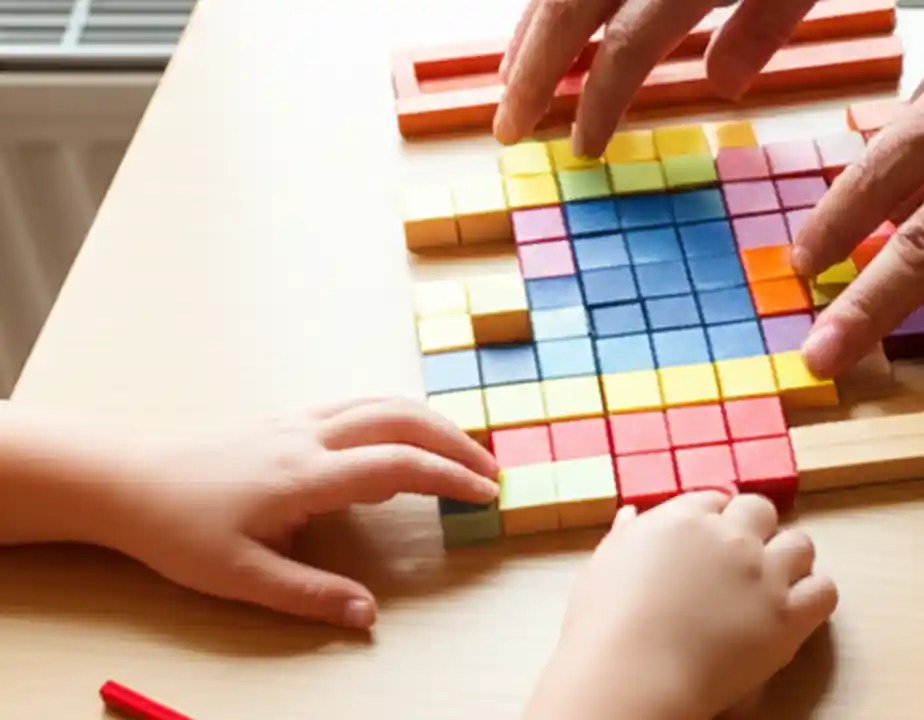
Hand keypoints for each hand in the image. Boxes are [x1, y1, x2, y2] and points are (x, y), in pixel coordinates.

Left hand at [97, 398, 498, 629]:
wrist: (125, 477)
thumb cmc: (176, 527)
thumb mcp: (237, 576)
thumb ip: (307, 596)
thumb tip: (367, 614)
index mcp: (306, 475)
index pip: (398, 465)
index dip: (449, 476)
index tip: (487, 495)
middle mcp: (312, 437)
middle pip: (404, 419)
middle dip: (457, 441)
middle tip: (492, 471)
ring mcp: (302, 421)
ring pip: (384, 404)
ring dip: (434, 422)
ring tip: (465, 452)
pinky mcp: (291, 420)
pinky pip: (362, 405)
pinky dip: (402, 416)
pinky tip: (409, 440)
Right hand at [494, 0, 817, 155]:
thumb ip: (767, 22)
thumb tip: (722, 84)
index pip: (625, 46)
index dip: (599, 102)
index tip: (586, 145)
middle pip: (567, 7)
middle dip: (531, 70)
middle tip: (508, 126)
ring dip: (529, 24)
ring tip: (511, 74)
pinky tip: (545, 13)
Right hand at [524, 492, 837, 719]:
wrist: (632, 674)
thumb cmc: (606, 625)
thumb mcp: (605, 564)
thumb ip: (626, 535)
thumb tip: (633, 515)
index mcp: (682, 518)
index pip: (714, 498)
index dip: (716, 518)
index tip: (713, 538)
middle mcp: (728, 536)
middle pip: (760, 510)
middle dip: (756, 529)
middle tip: (746, 558)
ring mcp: (761, 573)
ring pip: (800, 544)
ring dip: (790, 559)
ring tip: (776, 582)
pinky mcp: (786, 615)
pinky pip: (824, 591)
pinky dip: (816, 596)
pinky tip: (798, 609)